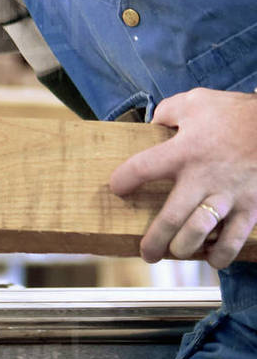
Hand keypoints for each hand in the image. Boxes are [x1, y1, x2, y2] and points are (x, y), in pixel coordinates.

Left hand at [110, 88, 256, 268]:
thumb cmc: (235, 113)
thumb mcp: (195, 101)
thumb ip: (168, 112)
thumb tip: (153, 123)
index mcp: (184, 150)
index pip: (142, 169)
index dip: (123, 180)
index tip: (116, 188)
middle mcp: (202, 177)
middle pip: (170, 217)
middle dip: (154, 241)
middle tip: (147, 252)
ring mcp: (227, 196)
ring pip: (198, 233)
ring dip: (183, 249)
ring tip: (175, 252)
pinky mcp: (250, 208)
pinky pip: (233, 240)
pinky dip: (221, 254)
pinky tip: (212, 257)